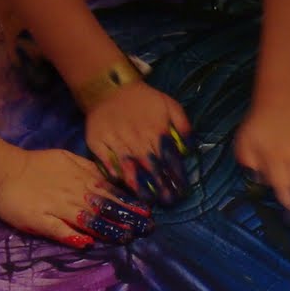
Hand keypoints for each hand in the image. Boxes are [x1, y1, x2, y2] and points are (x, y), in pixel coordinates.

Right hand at [0, 149, 153, 247]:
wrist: (2, 170)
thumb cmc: (38, 166)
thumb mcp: (68, 159)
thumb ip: (91, 170)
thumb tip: (114, 182)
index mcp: (81, 180)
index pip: (111, 192)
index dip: (130, 203)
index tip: (147, 213)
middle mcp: (72, 194)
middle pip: (103, 207)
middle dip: (126, 218)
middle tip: (145, 229)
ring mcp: (56, 207)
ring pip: (85, 219)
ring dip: (106, 229)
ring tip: (124, 237)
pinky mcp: (39, 219)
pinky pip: (57, 229)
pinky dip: (71, 235)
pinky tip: (85, 242)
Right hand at [85, 79, 192, 204]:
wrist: (110, 87)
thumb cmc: (144, 100)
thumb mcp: (170, 105)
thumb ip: (183, 126)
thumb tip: (190, 149)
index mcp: (158, 131)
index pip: (170, 159)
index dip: (177, 177)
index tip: (182, 192)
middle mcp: (139, 138)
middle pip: (152, 167)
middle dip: (161, 186)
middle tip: (168, 203)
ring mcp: (117, 141)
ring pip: (130, 167)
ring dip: (139, 186)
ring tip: (147, 201)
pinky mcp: (99, 141)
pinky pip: (107, 161)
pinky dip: (114, 173)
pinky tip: (122, 185)